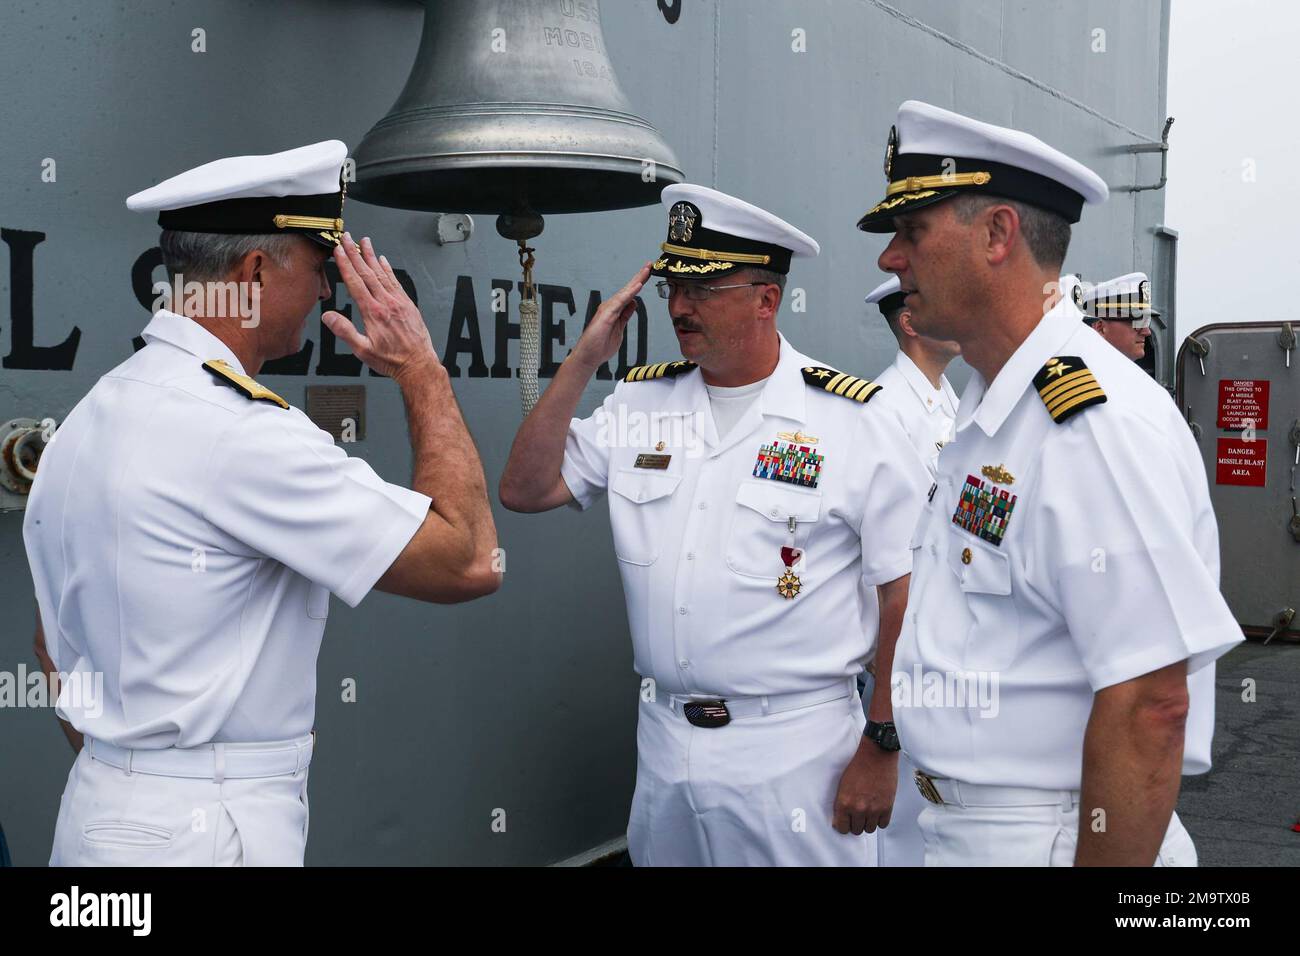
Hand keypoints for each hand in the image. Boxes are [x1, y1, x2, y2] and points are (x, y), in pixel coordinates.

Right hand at [323, 234, 438, 382]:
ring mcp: (399, 302)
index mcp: (373, 312)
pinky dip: (388, 269)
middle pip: (367, 272)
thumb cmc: (392, 360)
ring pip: (382, 273)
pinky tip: (383, 261)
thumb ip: (344, 331)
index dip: (346, 264)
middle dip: (356, 253)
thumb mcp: (363, 350)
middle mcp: (387, 303)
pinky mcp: (407, 304)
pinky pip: (395, 282)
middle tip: (347, 237)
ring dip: (371, 256)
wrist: (418, 365)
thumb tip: (328, 317)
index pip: (355, 282)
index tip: (339, 250)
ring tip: (364, 242)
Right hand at [568, 263, 652, 371]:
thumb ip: (626, 316)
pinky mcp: (606, 315)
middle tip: (650, 264)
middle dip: (639, 276)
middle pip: (628, 289)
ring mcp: (608, 310)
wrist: (588, 357)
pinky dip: (629, 293)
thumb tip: (633, 304)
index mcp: (615, 310)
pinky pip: (620, 302)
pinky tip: (637, 286)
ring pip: (625, 292)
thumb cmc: (600, 346)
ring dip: (636, 281)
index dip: (639, 283)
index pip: (629, 294)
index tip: (648, 273)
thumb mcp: (619, 329)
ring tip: (646, 270)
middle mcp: (610, 306)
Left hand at [832, 738, 897, 834]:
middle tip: (857, 816)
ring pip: (869, 829)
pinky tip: (877, 811)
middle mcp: (858, 809)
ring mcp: (874, 809)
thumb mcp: (842, 785)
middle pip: (856, 830)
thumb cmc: (859, 766)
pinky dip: (880, 820)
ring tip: (868, 812)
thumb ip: (842, 803)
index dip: (843, 826)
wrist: (876, 756)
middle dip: (856, 824)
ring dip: (868, 822)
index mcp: (844, 802)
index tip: (845, 823)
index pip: (842, 828)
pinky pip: (883, 824)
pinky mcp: (887, 807)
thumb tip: (842, 817)